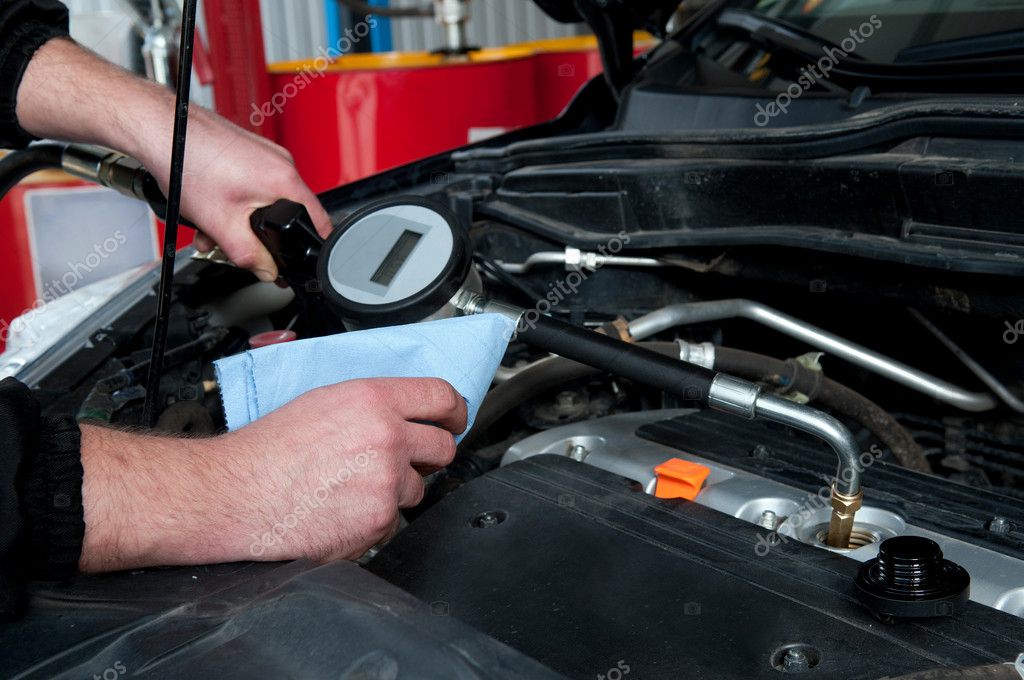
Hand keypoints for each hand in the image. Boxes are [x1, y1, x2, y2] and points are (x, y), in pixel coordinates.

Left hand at [135, 106, 333, 281]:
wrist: (163, 130)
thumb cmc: (188, 163)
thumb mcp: (221, 224)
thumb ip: (250, 255)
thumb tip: (266, 271)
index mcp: (285, 179)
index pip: (318, 222)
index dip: (310, 248)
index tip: (297, 262)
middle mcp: (280, 163)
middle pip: (285, 214)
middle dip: (259, 237)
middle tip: (236, 247)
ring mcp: (265, 154)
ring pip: (263, 201)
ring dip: (240, 222)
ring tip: (212, 228)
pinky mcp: (248, 151)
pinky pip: (251, 185)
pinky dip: (233, 202)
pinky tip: (210, 207)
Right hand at [227, 378, 465, 561]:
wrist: (237, 495)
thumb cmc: (269, 451)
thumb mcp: (323, 402)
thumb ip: (373, 406)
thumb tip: (406, 414)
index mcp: (372, 401)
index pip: (441, 396)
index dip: (455, 410)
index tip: (455, 419)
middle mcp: (386, 438)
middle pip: (444, 447)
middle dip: (430, 455)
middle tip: (408, 460)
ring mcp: (386, 482)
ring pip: (418, 488)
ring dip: (395, 491)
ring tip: (350, 488)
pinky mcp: (380, 521)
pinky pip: (394, 521)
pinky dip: (374, 520)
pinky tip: (341, 510)